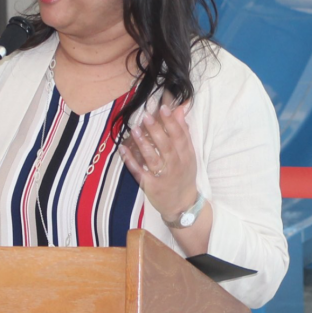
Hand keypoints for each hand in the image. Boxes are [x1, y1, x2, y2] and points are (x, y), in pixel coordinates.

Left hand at [119, 89, 198, 221]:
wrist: (181, 204)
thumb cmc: (183, 175)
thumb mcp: (188, 155)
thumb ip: (183, 133)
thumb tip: (179, 110)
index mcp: (186, 156)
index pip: (180, 136)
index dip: (172, 122)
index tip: (164, 107)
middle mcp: (176, 165)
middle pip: (166, 146)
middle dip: (157, 131)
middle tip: (147, 116)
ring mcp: (163, 176)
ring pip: (153, 159)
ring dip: (143, 144)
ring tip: (135, 130)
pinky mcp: (151, 186)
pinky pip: (140, 172)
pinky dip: (131, 161)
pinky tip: (123, 149)